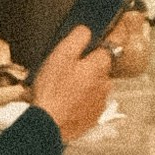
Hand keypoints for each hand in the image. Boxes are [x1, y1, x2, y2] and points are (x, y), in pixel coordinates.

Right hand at [30, 15, 127, 142]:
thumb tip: (87, 31)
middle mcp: (105, 85)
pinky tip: (65, 102)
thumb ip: (78, 38)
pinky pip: (89, 104)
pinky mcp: (92, 118)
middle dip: (86, 68)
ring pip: (94, 87)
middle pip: (99, 69)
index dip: (91, 48)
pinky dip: (80, 102)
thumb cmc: (53, 89)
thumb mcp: (61, 54)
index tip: (80, 51)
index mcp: (99, 66)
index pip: (105, 49)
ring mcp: (100, 103)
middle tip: (64, 72)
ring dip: (83, 86)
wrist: (48, 124)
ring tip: (62, 89)